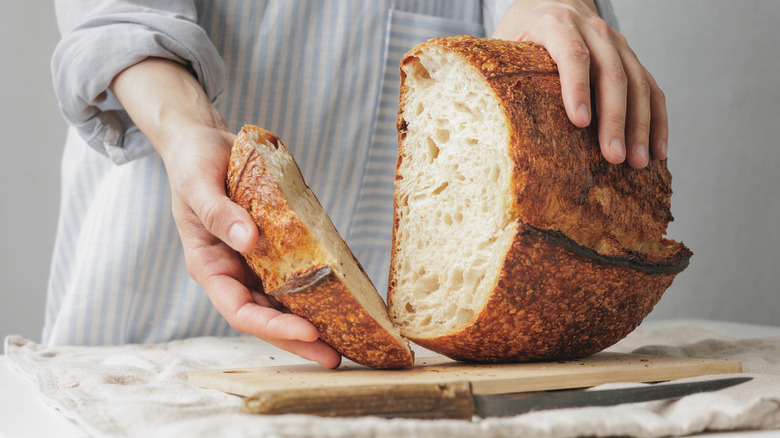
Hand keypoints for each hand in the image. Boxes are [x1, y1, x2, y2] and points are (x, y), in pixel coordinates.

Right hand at [110, 58, 340, 367]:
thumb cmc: (193, 164)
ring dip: (313, 319)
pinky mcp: (275, 246)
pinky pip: (297, 271)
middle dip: (299, 338)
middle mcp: (234, 272)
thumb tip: (247, 238)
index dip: (272, 327)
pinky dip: (318, 284)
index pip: (240, 311)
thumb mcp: (198, 184)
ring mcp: (255, 262)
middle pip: (267, 316)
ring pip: (284, 301)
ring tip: (348, 336)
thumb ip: (218, 213)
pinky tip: (345, 293)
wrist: (203, 144)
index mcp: (210, 266)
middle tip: (335, 356)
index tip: (307, 331)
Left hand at [493, 0, 667, 167]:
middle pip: (611, 73)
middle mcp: (593, 30)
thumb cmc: (522, 30)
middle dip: (615, 118)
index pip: (572, 54)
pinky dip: (657, 119)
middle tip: (614, 157)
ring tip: (639, 162)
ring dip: (640, 125)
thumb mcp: (506, 42)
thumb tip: (487, 123)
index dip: (577, 88)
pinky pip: (652, 88)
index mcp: (556, 22)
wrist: (551, 0)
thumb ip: (503, 72)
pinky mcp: (630, 59)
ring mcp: (617, 43)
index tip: (580, 123)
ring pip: (638, 82)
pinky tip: (657, 149)